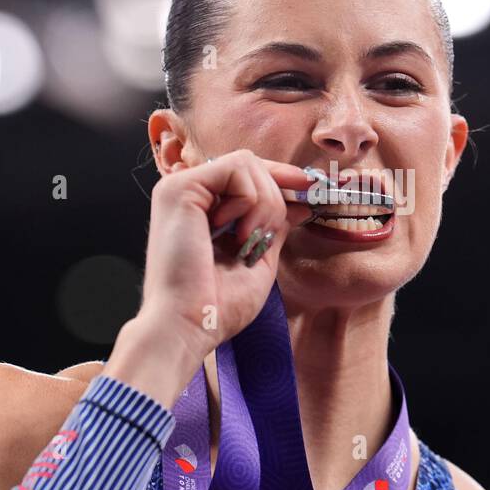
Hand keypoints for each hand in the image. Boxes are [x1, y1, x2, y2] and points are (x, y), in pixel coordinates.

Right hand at [106, 150, 315, 399]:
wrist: (190, 326)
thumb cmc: (218, 305)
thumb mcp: (258, 260)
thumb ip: (273, 228)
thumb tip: (299, 203)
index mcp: (202, 209)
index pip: (245, 174)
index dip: (280, 177)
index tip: (308, 189)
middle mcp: (188, 193)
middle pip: (251, 165)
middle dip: (275, 198)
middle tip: (263, 237)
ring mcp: (180, 187)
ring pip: (247, 164)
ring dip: (264, 204)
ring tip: (246, 240)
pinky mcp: (180, 188)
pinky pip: (236, 168)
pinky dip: (249, 200)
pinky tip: (235, 232)